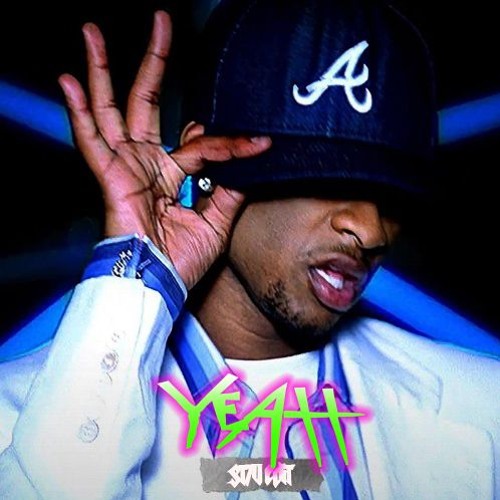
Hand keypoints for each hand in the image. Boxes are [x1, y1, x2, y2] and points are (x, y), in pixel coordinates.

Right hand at [58, 11, 270, 288]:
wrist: (160, 282)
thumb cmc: (184, 258)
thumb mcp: (219, 219)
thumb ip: (232, 187)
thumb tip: (251, 159)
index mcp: (174, 172)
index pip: (202, 140)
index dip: (230, 141)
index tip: (259, 143)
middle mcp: (148, 161)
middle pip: (148, 101)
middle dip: (154, 62)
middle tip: (162, 22)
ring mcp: (126, 164)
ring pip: (112, 108)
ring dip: (103, 69)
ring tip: (93, 32)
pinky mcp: (109, 175)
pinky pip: (90, 138)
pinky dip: (79, 110)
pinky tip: (70, 80)